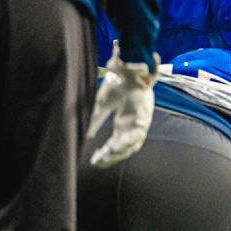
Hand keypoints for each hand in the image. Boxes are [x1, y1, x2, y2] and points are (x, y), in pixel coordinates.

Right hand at [88, 42, 157, 166]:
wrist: (128, 67)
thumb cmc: (117, 83)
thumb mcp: (102, 103)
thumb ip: (96, 119)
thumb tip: (86, 135)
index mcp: (126, 122)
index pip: (117, 143)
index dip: (107, 153)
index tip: (94, 161)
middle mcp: (135, 124)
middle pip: (127, 148)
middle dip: (112, 157)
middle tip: (97, 163)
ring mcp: (142, 120)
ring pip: (133, 144)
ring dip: (119, 153)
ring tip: (104, 159)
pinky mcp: (145, 115)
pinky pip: (137, 133)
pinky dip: (127, 141)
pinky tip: (115, 147)